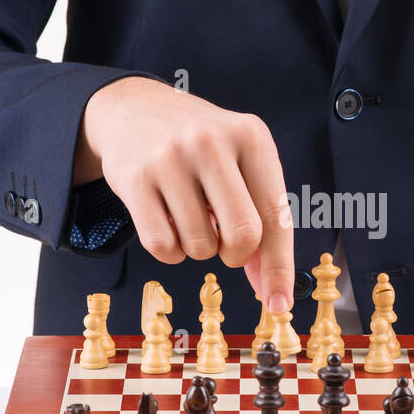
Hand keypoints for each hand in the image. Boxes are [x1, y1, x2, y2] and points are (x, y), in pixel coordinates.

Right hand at [74, 76, 293, 312]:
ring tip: (191, 217)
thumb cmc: (201, 148)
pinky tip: (167, 221)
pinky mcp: (134, 178)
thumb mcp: (240, 166)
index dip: (279, 267)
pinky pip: (162, 247)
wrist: (135, 109)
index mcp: (251, 137)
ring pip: (200, 246)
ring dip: (199, 248)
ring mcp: (170, 159)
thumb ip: (261, 220)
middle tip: (225, 244)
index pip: (275, 216)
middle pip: (242, 236)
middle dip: (236, 256)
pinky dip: (170, 251)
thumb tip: (271, 288)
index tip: (279, 304)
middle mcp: (212, 143)